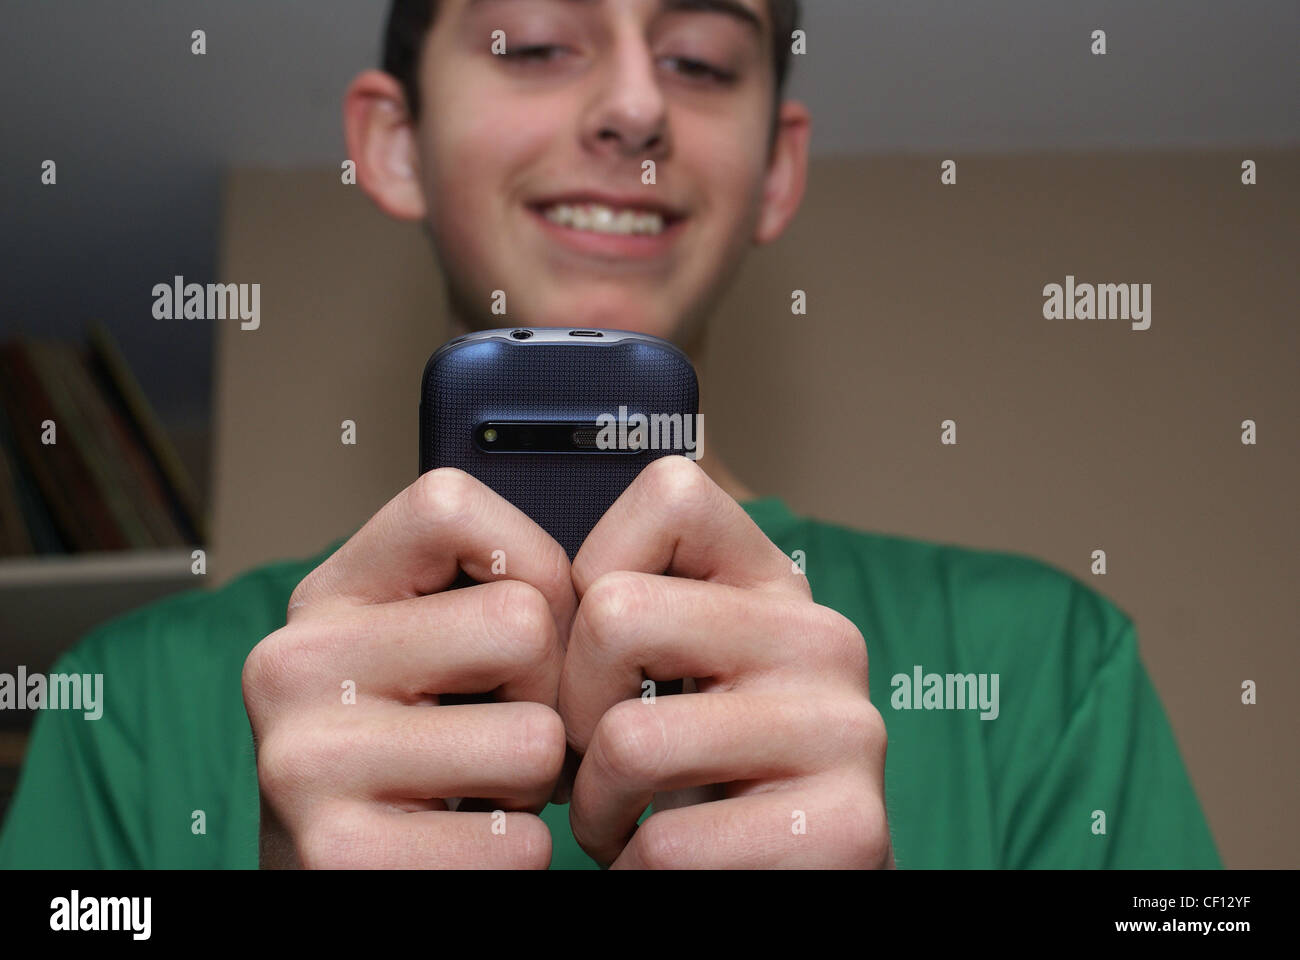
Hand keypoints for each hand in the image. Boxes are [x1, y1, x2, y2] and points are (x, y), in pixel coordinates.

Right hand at [242, 468, 575, 867]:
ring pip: (534, 739)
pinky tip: (467, 846)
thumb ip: (478, 590)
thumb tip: (609, 575)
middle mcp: (294, 664)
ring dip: (538, 781)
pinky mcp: (341, 857)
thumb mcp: (418, 651)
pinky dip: (520, 853)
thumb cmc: (414, 754)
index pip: (450, 504)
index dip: (530, 560)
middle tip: (501, 728)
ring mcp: (306, 762)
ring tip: (481, 789)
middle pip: (521, 623)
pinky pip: (519, 841)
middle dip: (547, 689)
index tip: (525, 622)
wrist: (340, 880)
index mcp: (325, 596)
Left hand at [560, 457, 892, 867]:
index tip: (599, 652)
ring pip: (631, 739)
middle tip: (587, 759)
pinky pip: (669, 844)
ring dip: (592, 806)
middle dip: (571, 708)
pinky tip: (653, 866)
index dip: (591, 570)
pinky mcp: (847, 830)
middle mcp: (824, 637)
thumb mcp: (683, 665)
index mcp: (777, 582)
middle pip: (616, 612)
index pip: (671, 491)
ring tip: (614, 821)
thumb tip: (518, 583)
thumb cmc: (705, 769)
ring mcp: (846, 731)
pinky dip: (632, 870)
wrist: (799, 877)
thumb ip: (637, 605)